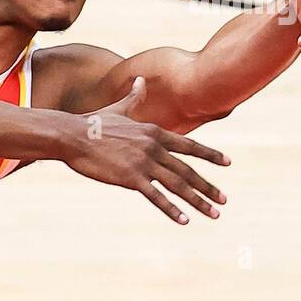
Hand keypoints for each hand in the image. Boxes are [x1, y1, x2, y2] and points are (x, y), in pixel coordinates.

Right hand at [66, 77, 230, 223]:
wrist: (72, 135)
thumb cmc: (92, 123)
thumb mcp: (118, 109)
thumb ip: (134, 97)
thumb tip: (140, 80)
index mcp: (154, 132)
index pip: (190, 146)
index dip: (210, 155)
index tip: (228, 163)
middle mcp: (155, 147)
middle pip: (188, 171)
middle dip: (208, 187)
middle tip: (224, 201)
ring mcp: (144, 163)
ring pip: (178, 186)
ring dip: (198, 201)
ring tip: (213, 215)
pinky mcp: (131, 178)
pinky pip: (156, 196)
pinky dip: (172, 210)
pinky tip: (184, 220)